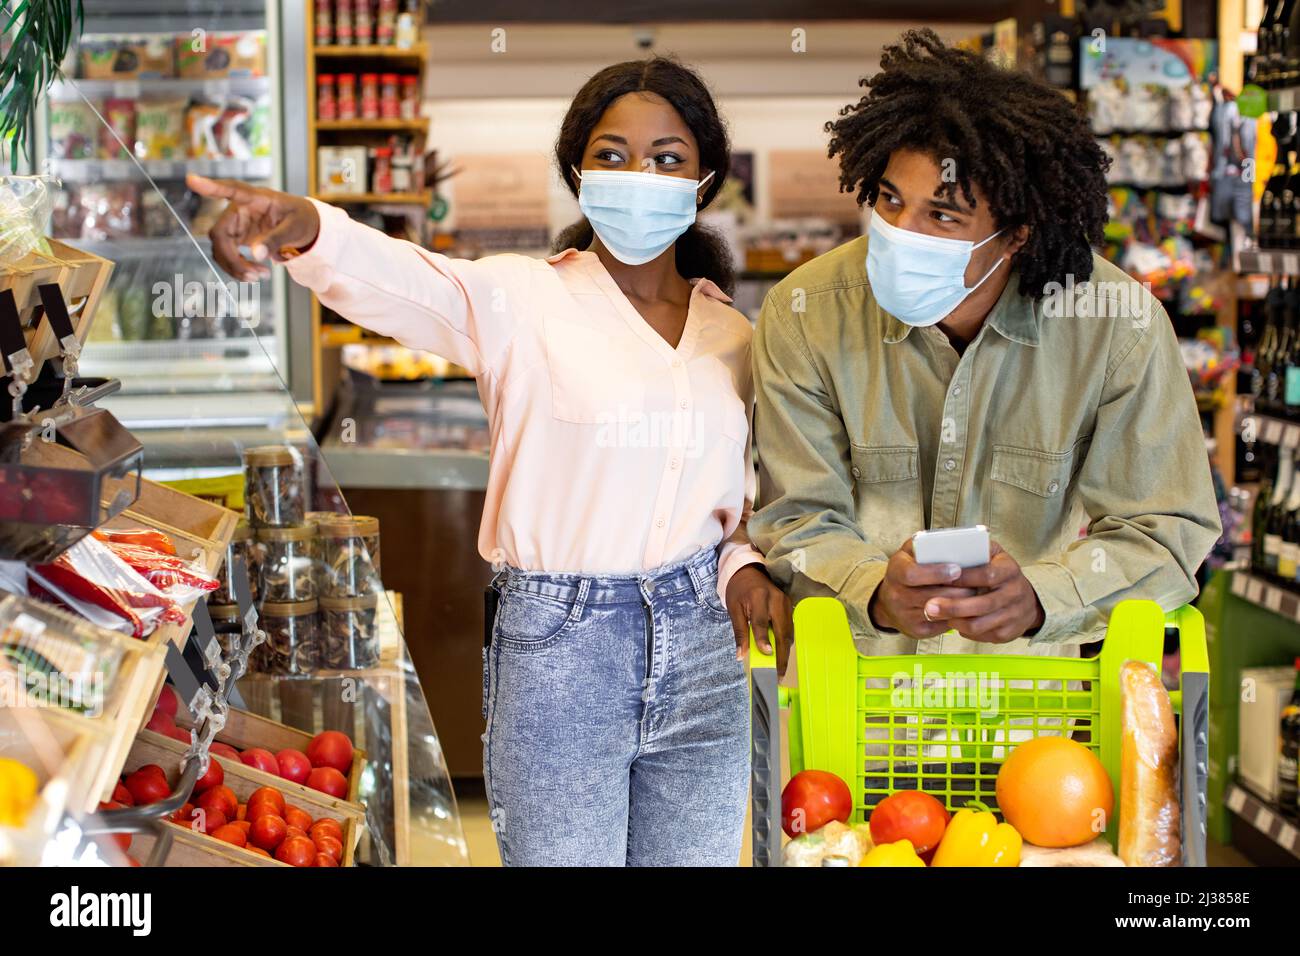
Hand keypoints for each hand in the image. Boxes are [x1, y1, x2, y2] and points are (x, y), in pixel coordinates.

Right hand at [187, 174, 320, 281]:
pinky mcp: (236, 237)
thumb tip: (255, 254)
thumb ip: (276, 239)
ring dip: (235, 267)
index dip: (211, 186)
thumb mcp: (295, 228)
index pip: (231, 189)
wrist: (304, 227)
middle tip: (254, 276)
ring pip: (221, 248)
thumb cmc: (300, 219)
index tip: (191, 179)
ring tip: (260, 276)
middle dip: (232, 258)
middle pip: (220, 234)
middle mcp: (239, 209)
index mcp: (255, 198)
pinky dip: (238, 268)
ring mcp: (236, 224)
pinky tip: (256, 274)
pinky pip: (228, 256)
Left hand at [725, 564, 793, 674]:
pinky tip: (781, 655)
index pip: (761, 621)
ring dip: (785, 652)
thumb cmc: (738, 591)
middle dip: (781, 654)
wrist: (748, 572)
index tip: (766, 654)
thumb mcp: (733, 609)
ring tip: (779, 670)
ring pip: (789, 632)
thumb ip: (739, 632)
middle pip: (781, 630)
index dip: (763, 638)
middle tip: (777, 674)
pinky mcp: (790, 606)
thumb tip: (741, 655)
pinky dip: (786, 643)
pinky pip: (790, 628)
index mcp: (759, 597)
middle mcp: (776, 599)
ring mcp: (786, 602)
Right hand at [868, 538, 978, 638]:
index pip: (911, 574)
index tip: (957, 569)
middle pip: (930, 595)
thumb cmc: (906, 572)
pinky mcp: (916, 631)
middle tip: (978, 583)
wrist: (888, 602)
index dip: (936, 572)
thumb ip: (926, 545)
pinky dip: (957, 616)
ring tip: (976, 594)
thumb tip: (954, 541)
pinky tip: (967, 608)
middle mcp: (896, 595)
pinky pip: (941, 625)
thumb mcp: (910, 553)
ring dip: (961, 604)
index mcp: (895, 571)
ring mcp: (905, 615)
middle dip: (958, 590)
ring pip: (939, 612)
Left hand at [919, 542, 1044, 642]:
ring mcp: (1014, 615)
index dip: (963, 579)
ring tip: (936, 615)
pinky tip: (952, 621)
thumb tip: (944, 549)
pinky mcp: (1008, 633)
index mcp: (1010, 570)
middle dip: (952, 607)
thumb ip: (973, 549)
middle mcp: (1015, 593)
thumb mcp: (991, 554)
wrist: (1026, 599)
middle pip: (982, 605)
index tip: (940, 580)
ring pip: (978, 624)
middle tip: (928, 606)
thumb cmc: (999, 572)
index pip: (986, 575)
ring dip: (954, 621)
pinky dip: (963, 630)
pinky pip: (981, 635)